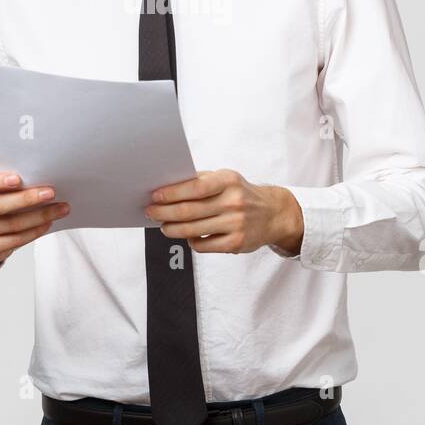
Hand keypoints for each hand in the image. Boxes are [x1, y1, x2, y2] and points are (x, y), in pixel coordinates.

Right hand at [0, 172, 70, 272]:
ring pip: (11, 224)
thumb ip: (8, 187)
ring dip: (39, 216)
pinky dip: (34, 231)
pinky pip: (14, 240)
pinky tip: (48, 223)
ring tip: (60, 209)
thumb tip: (41, 182)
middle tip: (50, 192)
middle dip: (27, 199)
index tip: (18, 178)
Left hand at [145, 169, 303, 254]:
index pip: (194, 187)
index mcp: (228, 181)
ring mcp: (235, 224)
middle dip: (164, 212)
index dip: (171, 193)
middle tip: (151, 212)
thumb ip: (200, 181)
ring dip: (172, 229)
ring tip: (164, 226)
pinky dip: (191, 241)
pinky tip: (188, 235)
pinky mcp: (235, 243)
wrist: (273, 214)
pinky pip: (203, 246)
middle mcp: (233, 202)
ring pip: (192, 230)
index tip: (154, 196)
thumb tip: (167, 188)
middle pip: (189, 211)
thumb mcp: (226, 179)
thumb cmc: (241, 194)